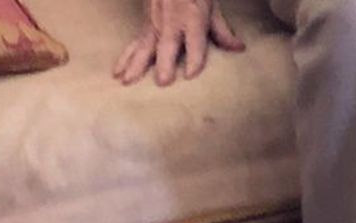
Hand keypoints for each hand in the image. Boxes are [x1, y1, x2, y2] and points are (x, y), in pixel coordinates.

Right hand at [113, 0, 243, 85]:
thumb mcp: (212, 7)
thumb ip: (222, 31)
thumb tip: (239, 48)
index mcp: (193, 18)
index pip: (195, 42)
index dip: (194, 58)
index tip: (191, 74)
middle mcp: (171, 22)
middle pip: (167, 45)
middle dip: (164, 62)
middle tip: (162, 81)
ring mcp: (155, 23)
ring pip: (144, 46)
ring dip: (136, 64)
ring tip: (127, 82)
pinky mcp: (144, 25)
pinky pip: (133, 44)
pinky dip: (124, 58)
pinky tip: (117, 73)